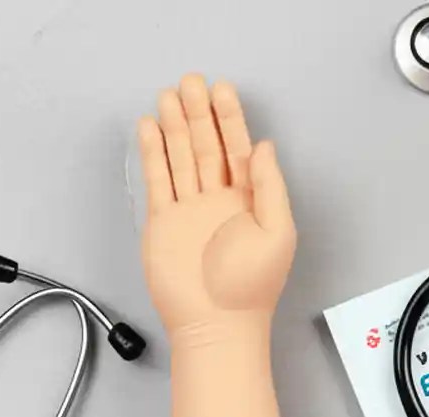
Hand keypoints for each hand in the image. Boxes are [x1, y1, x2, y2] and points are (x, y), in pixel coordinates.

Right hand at [137, 74, 295, 340]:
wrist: (217, 323)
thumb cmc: (251, 286)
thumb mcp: (277, 230)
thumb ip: (270, 185)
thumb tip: (265, 145)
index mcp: (251, 201)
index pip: (240, 150)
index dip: (231, 120)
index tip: (223, 91)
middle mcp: (220, 200)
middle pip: (207, 146)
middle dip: (199, 114)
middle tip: (191, 81)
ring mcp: (190, 208)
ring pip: (181, 157)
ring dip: (175, 126)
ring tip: (169, 95)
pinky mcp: (163, 221)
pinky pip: (158, 179)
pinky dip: (153, 153)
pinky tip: (151, 128)